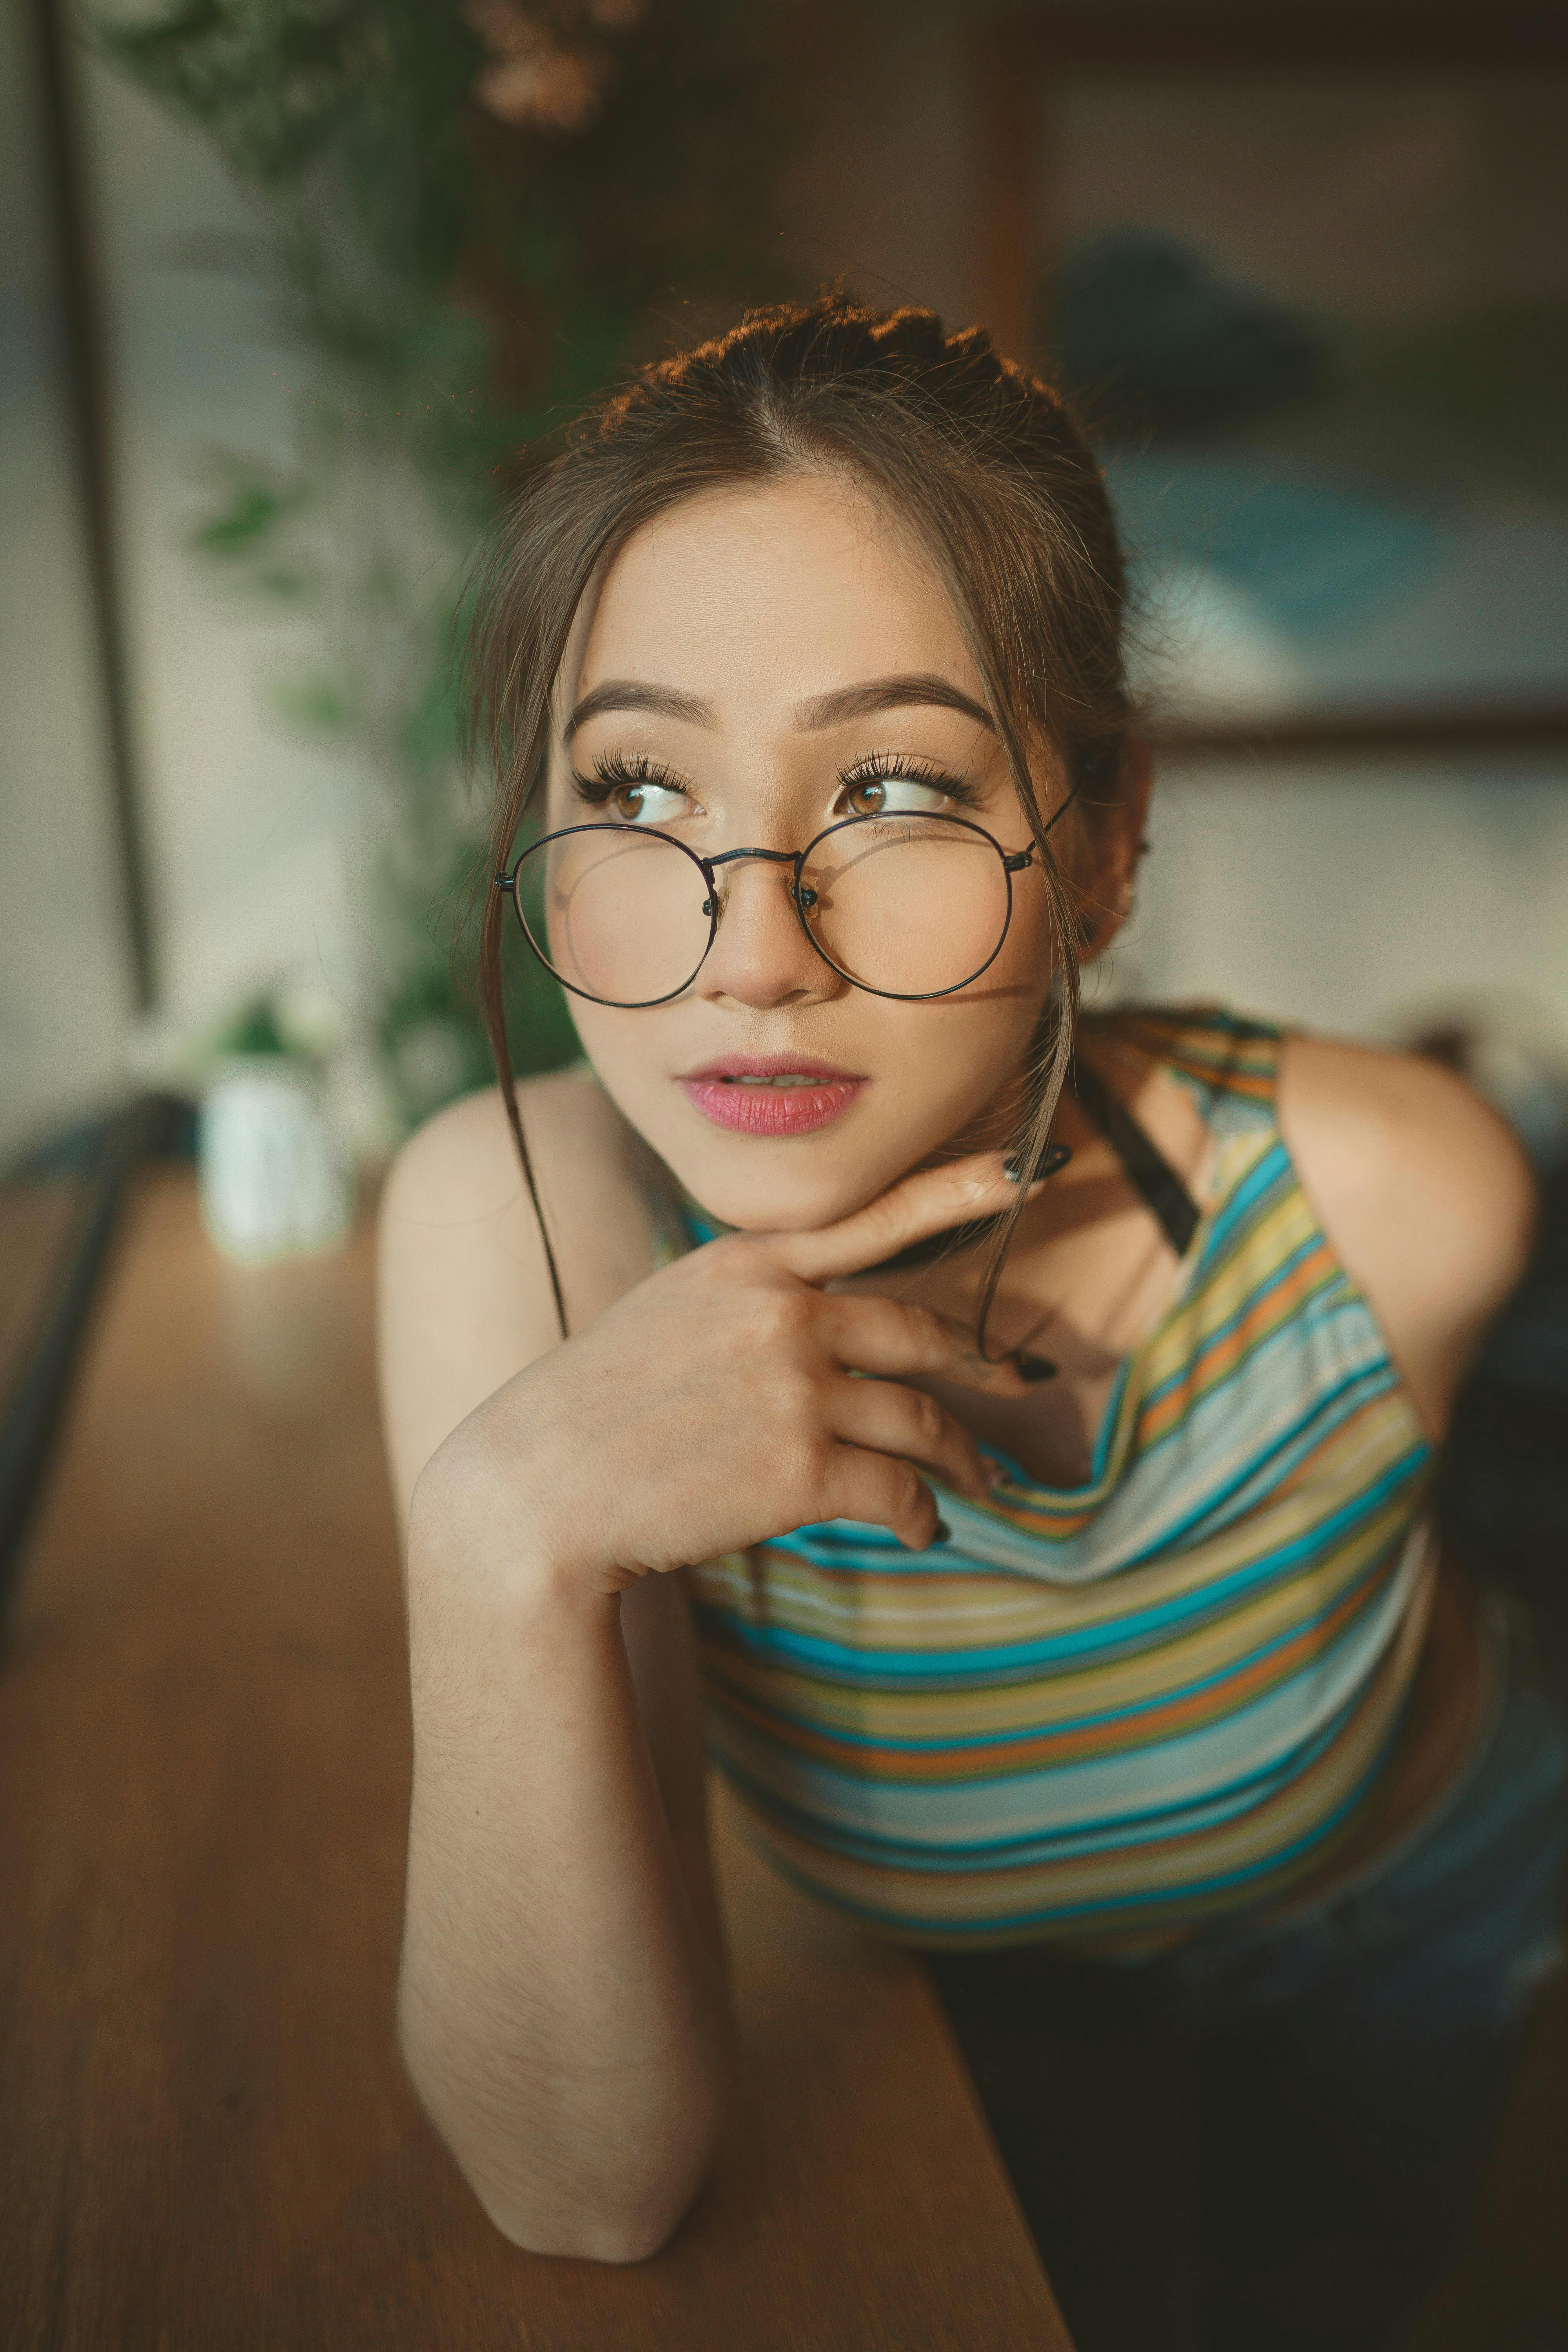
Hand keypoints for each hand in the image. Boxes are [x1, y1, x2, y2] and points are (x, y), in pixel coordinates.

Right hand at [414, 1152, 1041, 1598]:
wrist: (536, 1489)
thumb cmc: (596, 1409)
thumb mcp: (667, 1314)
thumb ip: (750, 1303)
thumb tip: (825, 1322)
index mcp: (747, 1264)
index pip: (871, 1217)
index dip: (957, 1191)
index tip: (1030, 1167)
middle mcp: (782, 1313)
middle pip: (919, 1333)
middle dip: (976, 1368)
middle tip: (1012, 1389)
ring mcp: (795, 1390)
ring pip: (922, 1421)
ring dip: (962, 1458)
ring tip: (978, 1484)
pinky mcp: (801, 1471)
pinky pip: (898, 1492)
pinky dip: (921, 1517)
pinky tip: (923, 1532)